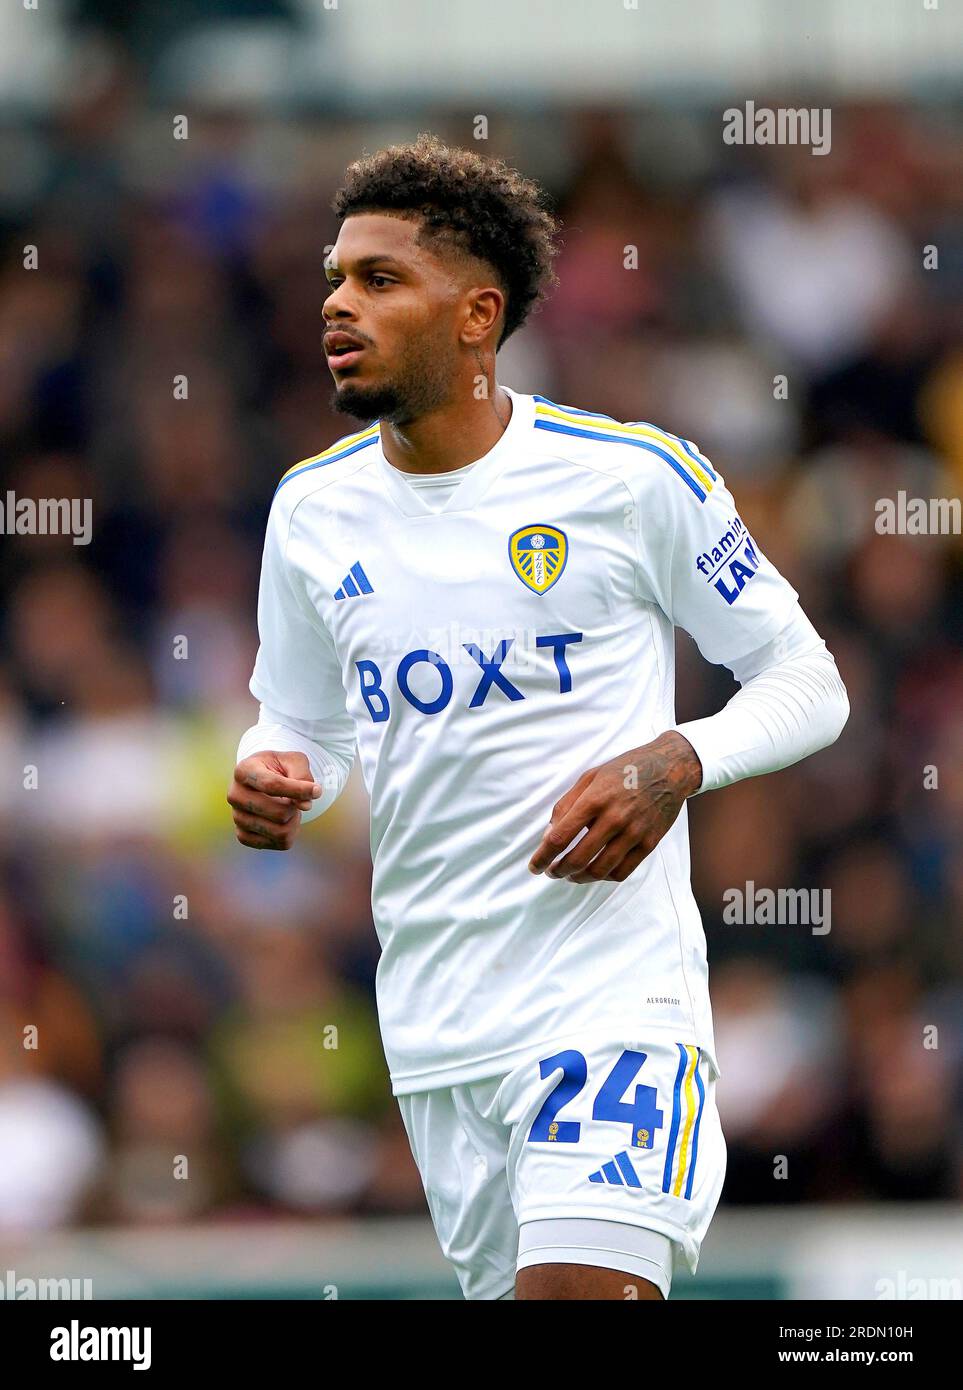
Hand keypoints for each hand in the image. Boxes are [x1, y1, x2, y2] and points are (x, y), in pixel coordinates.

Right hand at [227, 751, 321, 849]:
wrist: (262, 779)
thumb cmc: (280, 768)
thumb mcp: (294, 761)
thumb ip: (303, 776)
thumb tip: (305, 805)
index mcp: (244, 770)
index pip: (272, 785)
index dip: (298, 790)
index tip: (317, 790)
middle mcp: (235, 795)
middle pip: (278, 813)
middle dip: (296, 807)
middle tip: (297, 799)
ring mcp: (237, 817)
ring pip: (280, 832)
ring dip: (294, 821)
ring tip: (291, 809)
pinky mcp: (243, 835)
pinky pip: (278, 843)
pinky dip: (290, 834)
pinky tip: (284, 821)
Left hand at [528, 731, 702, 883]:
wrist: (669, 768)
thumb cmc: (624, 770)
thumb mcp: (590, 777)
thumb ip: (566, 805)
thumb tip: (549, 835)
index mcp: (595, 799)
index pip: (560, 837)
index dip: (543, 856)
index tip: (535, 866)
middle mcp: (614, 818)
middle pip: (578, 858)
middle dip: (558, 870)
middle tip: (551, 872)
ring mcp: (634, 832)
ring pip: (600, 869)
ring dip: (579, 878)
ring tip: (571, 875)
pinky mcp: (649, 843)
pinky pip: (623, 871)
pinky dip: (604, 877)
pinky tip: (596, 872)